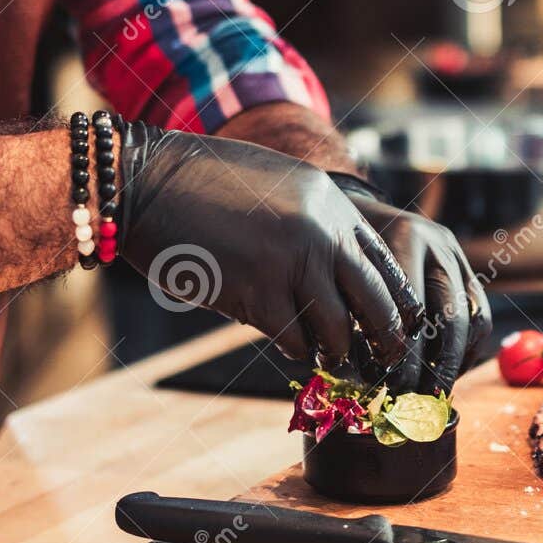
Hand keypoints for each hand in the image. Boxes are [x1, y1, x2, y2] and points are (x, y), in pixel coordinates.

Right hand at [119, 123, 424, 368]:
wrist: (147, 180)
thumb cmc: (206, 182)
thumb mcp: (280, 183)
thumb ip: (316, 220)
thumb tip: (340, 266)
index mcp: (331, 204)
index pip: (386, 262)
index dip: (395, 301)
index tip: (395, 324)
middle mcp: (320, 232)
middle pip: (376, 302)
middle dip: (383, 339)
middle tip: (382, 362)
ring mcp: (290, 262)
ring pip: (337, 330)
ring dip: (336, 352)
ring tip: (332, 359)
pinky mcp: (255, 292)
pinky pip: (293, 339)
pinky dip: (296, 350)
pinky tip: (291, 347)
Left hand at [331, 174, 491, 393]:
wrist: (359, 207)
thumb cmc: (341, 243)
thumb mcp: (340, 264)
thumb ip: (352, 304)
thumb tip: (354, 368)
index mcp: (404, 238)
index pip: (414, 308)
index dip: (406, 354)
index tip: (390, 385)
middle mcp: (437, 244)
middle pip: (449, 318)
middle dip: (434, 366)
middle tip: (414, 397)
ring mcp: (456, 253)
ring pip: (472, 318)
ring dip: (455, 361)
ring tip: (432, 391)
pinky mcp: (466, 265)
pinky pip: (478, 313)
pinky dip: (467, 347)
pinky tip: (444, 370)